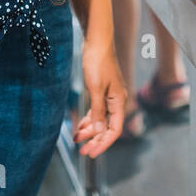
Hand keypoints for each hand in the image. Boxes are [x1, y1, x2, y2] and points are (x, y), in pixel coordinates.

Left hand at [73, 38, 125, 157]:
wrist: (96, 41)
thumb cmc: (97, 62)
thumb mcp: (95, 88)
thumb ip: (97, 111)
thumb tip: (98, 131)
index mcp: (119, 101)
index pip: (114, 130)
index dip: (103, 143)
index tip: (91, 153)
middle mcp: (116, 101)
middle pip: (107, 127)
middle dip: (95, 140)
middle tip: (82, 152)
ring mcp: (109, 96)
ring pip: (101, 120)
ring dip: (89, 131)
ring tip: (76, 139)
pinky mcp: (101, 91)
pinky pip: (96, 111)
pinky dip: (88, 119)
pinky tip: (80, 126)